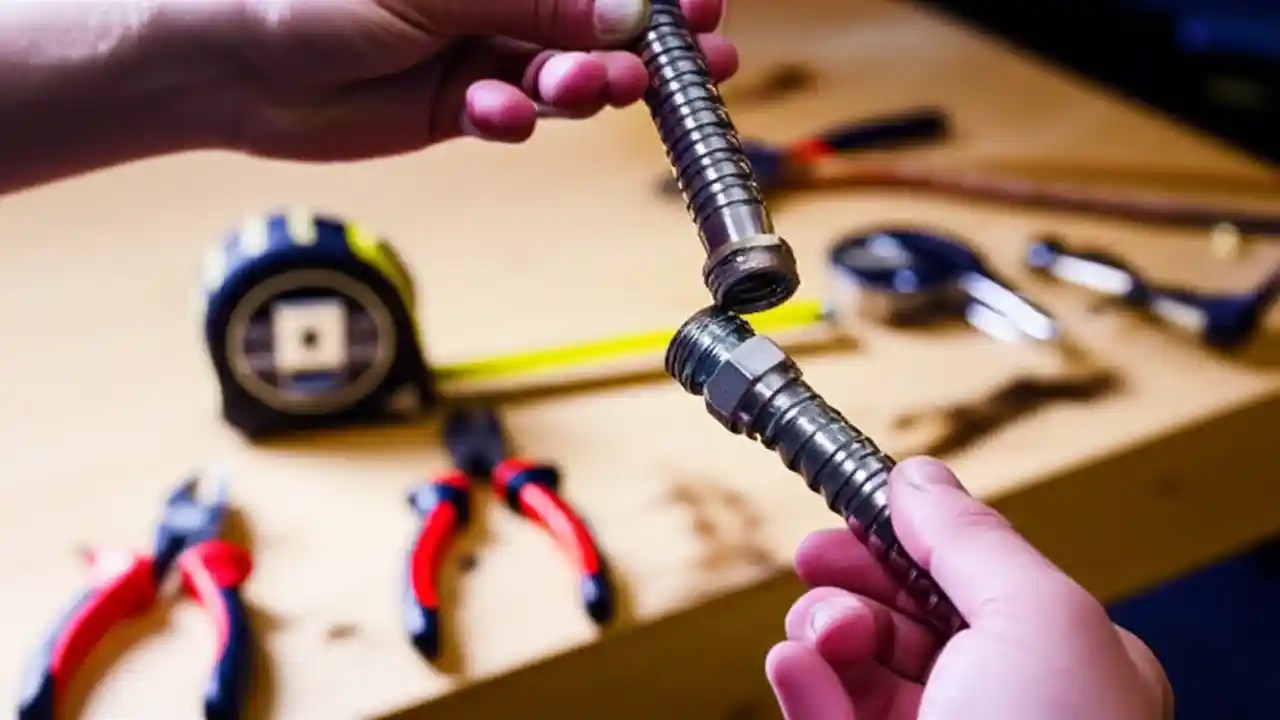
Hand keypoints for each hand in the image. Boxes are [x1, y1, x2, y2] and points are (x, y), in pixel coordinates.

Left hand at [223, 0, 736, 158]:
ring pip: (564, 71)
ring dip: (581, 84)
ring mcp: (483, 47)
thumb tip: (629, 16)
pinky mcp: (464, 103)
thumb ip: (537, 3)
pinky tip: (493, 111)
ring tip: (583, 87)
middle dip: (641, 45)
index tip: (702, 10)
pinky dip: (515, 116)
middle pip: (596, 20)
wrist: (238, 66)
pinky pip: (518, 113)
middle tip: (688, 67)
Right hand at [766, 457, 1171, 719]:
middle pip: (904, 614)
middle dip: (856, 581)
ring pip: (855, 663)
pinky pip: (822, 713)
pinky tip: (793, 665)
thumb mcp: (1035, 621)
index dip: (911, 533)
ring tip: (820, 634)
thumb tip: (920, 478)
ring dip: (824, 631)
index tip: (857, 504)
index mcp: (1061, 661)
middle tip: (819, 563)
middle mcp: (999, 704)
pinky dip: (800, 682)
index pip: (972, 575)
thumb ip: (972, 539)